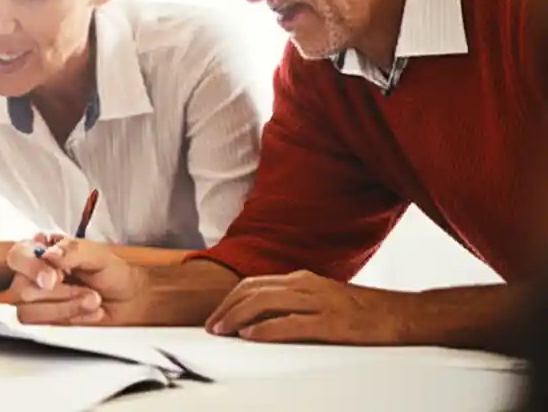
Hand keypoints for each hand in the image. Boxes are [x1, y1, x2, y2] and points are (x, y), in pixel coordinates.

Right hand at [6, 234, 146, 324]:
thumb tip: (49, 255)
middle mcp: (31, 274)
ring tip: (93, 301)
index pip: (17, 257)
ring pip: (29, 312)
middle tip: (90, 292)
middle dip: (61, 294)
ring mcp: (35, 299)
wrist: (127, 298)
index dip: (31, 269)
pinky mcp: (44, 320)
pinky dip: (72, 319)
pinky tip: (90, 312)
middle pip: (22, 290)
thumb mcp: (98, 254)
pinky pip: (44, 326)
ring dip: (66, 309)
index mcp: (40, 251)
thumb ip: (73, 250)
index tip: (53, 278)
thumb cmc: (111, 272)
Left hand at [205, 270, 413, 343]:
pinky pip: (291, 323)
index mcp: (302, 279)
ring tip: (223, 331)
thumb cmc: (364, 311)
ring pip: (265, 303)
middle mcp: (306, 285)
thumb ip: (295, 303)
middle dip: (227, 308)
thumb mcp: (323, 299)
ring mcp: (319, 302)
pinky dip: (266, 329)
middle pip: (253, 290)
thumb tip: (261, 318)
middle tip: (212, 327)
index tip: (216, 316)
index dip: (230, 299)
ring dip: (238, 317)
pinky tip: (251, 337)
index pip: (254, 284)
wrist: (404, 315)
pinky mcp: (332, 323)